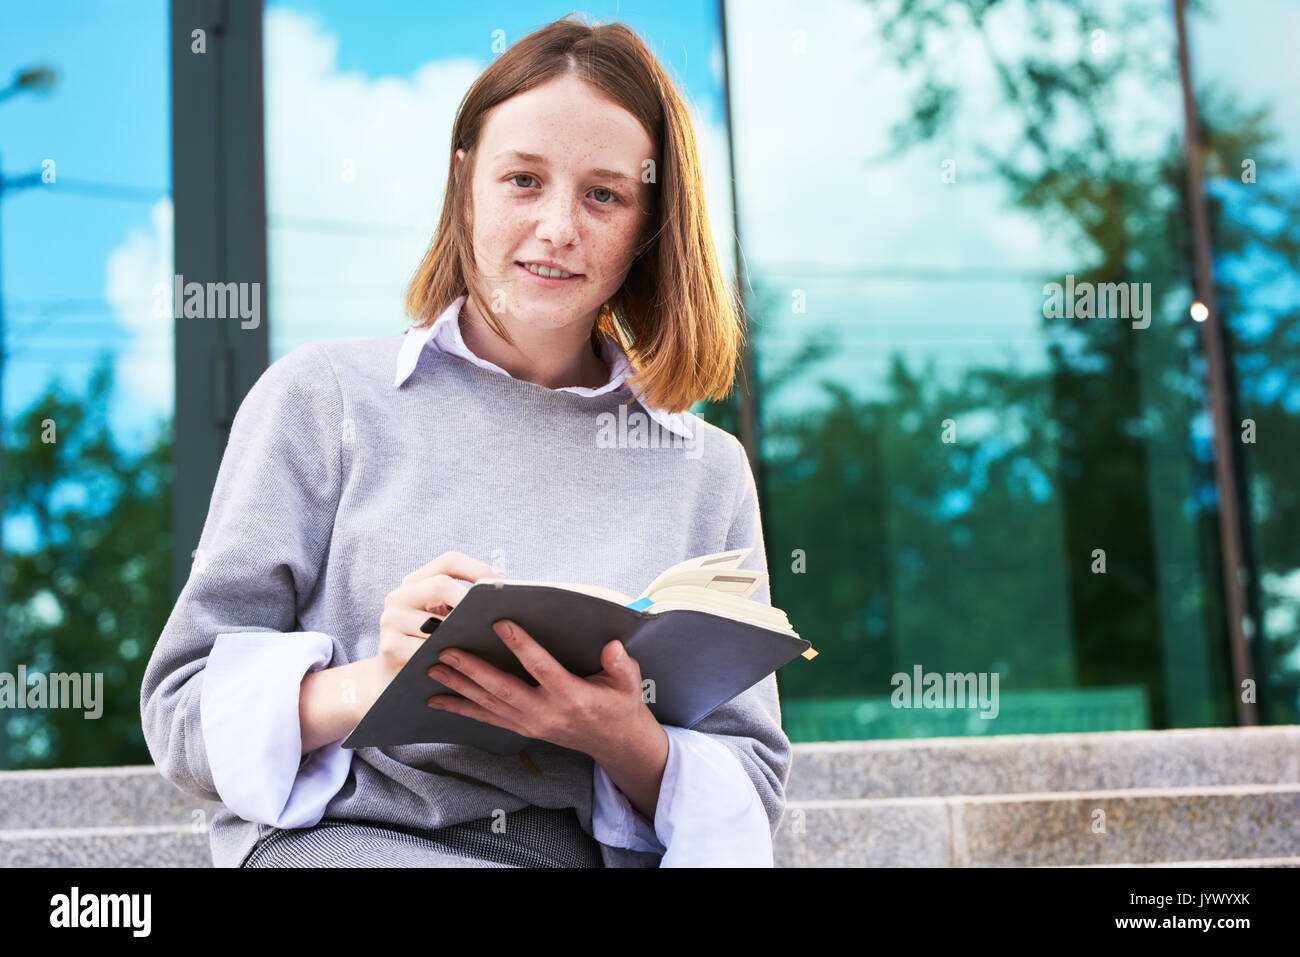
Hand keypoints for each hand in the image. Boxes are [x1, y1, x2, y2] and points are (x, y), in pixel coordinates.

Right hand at [374, 551, 498, 688]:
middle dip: (471, 599)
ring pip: (435, 620)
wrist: (394, 681)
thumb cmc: (431, 646)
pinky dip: (448, 655)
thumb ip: (465, 604)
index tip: (504, 585)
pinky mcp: (390, 647)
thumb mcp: (444, 619)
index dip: (479, 569)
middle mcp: (399, 596)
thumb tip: (509, 593)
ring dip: (462, 630)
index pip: (449, 562)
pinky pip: (427, 648)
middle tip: (496, 612)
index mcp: (416, 582)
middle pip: (440, 585)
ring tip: (486, 638)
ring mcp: (391, 620)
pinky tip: (465, 663)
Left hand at [426, 618, 660, 762]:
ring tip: (434, 669)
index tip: (501, 623)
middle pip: (503, 689)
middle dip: (472, 670)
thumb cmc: (620, 705)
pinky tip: (437, 701)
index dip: (521, 645)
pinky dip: (461, 709)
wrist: (614, 743)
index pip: (541, 668)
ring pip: (489, 704)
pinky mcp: (522, 728)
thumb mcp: (629, 683)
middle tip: (446, 650)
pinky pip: (487, 718)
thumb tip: (612, 646)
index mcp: (572, 696)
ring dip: (459, 687)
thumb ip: (621, 664)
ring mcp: (531, 723)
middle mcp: (546, 712)